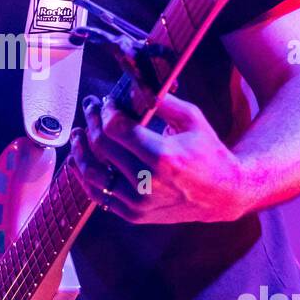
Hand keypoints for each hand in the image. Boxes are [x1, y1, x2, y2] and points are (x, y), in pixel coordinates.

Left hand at [69, 87, 245, 224]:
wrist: (222, 195)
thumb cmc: (209, 154)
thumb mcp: (193, 120)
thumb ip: (163, 101)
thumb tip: (135, 84)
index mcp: (163, 157)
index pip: (116, 129)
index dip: (104, 111)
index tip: (103, 101)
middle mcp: (147, 182)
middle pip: (102, 146)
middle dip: (91, 122)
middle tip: (89, 109)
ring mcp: (138, 202)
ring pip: (93, 174)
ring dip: (80, 151)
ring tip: (77, 135)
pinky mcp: (134, 215)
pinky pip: (99, 196)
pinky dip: (85, 178)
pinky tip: (78, 163)